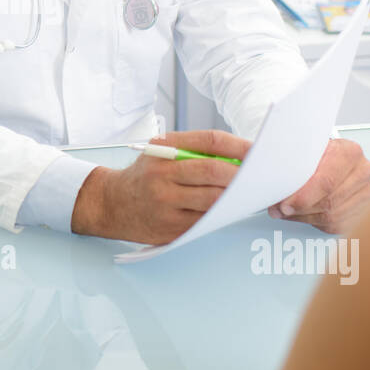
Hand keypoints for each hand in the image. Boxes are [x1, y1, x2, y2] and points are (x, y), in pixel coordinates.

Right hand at [73, 129, 248, 243]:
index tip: (257, 151)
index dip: (238, 146)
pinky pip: (205, 221)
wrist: (111, 204)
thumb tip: (239, 159)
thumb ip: (194, 152)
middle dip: (240, 175)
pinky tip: (230, 211)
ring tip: (248, 194)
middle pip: (213, 171)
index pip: (210, 141)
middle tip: (258, 177)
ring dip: (235, 197)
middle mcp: (161, 174)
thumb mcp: (160, 153)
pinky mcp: (169, 228)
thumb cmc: (144, 176)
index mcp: (163, 149)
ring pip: (212, 199)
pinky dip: (222, 215)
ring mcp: (165, 203)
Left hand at [268, 138, 369, 233]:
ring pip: (331, 216)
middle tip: (279, 209)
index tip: (284, 203)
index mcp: (350, 152)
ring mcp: (367, 194)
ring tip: (285, 211)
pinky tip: (301, 215)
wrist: (333, 159)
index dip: (302, 195)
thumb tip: (267, 177)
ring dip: (303, 217)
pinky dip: (313, 222)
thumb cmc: (316, 155)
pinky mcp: (363, 212)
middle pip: (329, 201)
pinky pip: (335, 225)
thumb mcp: (306, 149)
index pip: (327, 180)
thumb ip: (293, 161)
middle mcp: (364, 172)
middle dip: (299, 208)